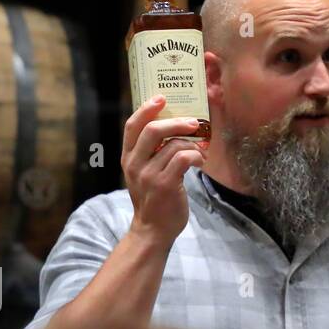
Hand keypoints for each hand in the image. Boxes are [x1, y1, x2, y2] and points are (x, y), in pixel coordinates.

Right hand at [121, 96, 207, 243]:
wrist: (153, 230)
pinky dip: (196, 156)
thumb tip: (173, 126)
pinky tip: (200, 161)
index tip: (161, 98)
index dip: (146, 109)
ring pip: (174, 145)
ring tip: (200, 151)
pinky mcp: (165, 185)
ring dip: (192, 144)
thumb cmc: (153, 199)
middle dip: (176, 122)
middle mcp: (135, 165)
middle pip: (152, 130)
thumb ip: (149, 153)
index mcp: (128, 159)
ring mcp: (149, 175)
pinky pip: (184, 158)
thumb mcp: (143, 173)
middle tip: (193, 122)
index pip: (132, 127)